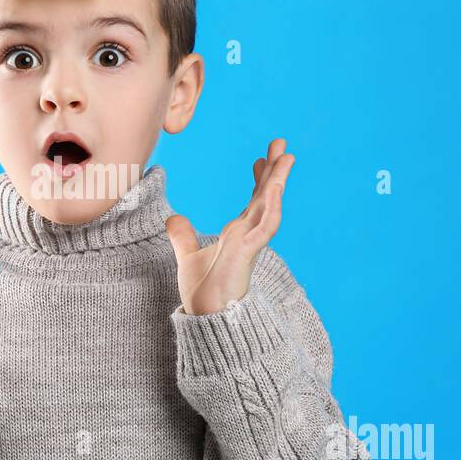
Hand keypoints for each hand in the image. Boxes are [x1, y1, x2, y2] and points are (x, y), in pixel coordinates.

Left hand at [165, 138, 294, 315]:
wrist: (206, 315)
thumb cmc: (203, 292)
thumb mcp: (188, 256)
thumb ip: (183, 236)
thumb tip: (173, 218)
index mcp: (238, 235)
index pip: (252, 201)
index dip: (259, 179)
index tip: (260, 159)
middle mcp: (248, 235)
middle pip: (265, 196)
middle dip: (274, 171)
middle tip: (281, 144)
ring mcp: (251, 242)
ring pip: (269, 206)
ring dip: (278, 182)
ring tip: (286, 157)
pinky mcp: (249, 252)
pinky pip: (264, 226)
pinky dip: (270, 206)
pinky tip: (274, 189)